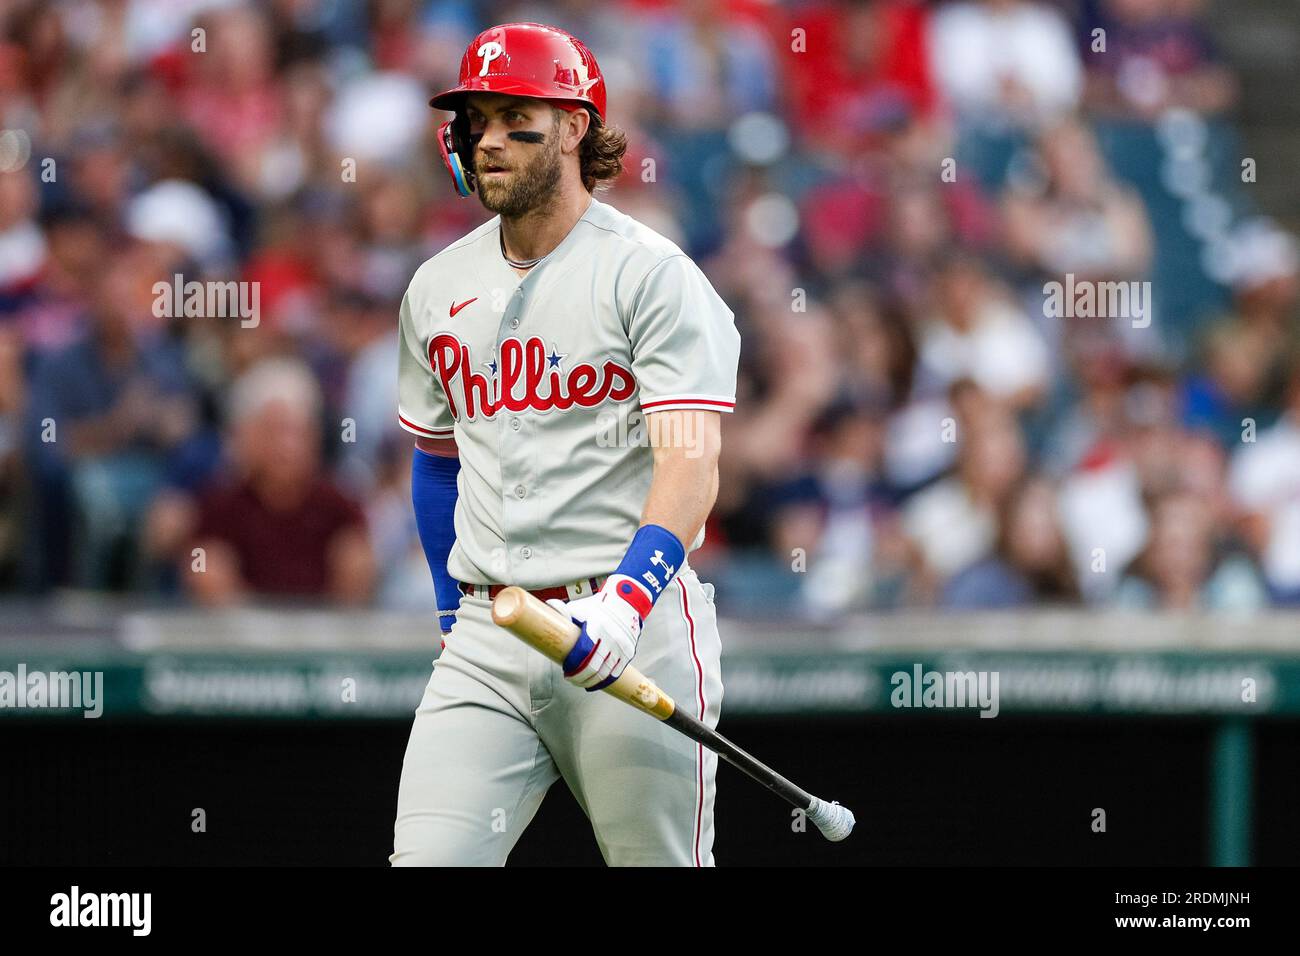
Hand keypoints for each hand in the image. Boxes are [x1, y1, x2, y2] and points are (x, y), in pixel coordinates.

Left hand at [546, 575, 646, 689]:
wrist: (625, 604)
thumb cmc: (597, 608)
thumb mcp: (580, 608)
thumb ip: (563, 611)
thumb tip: (546, 607)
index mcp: (595, 626)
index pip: (583, 654)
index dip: (574, 668)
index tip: (566, 673)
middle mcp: (610, 637)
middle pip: (594, 667)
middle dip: (581, 678)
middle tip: (572, 680)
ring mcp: (621, 646)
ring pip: (606, 672)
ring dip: (593, 681)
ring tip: (583, 682)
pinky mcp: (629, 651)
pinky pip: (617, 671)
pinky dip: (607, 679)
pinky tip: (597, 681)